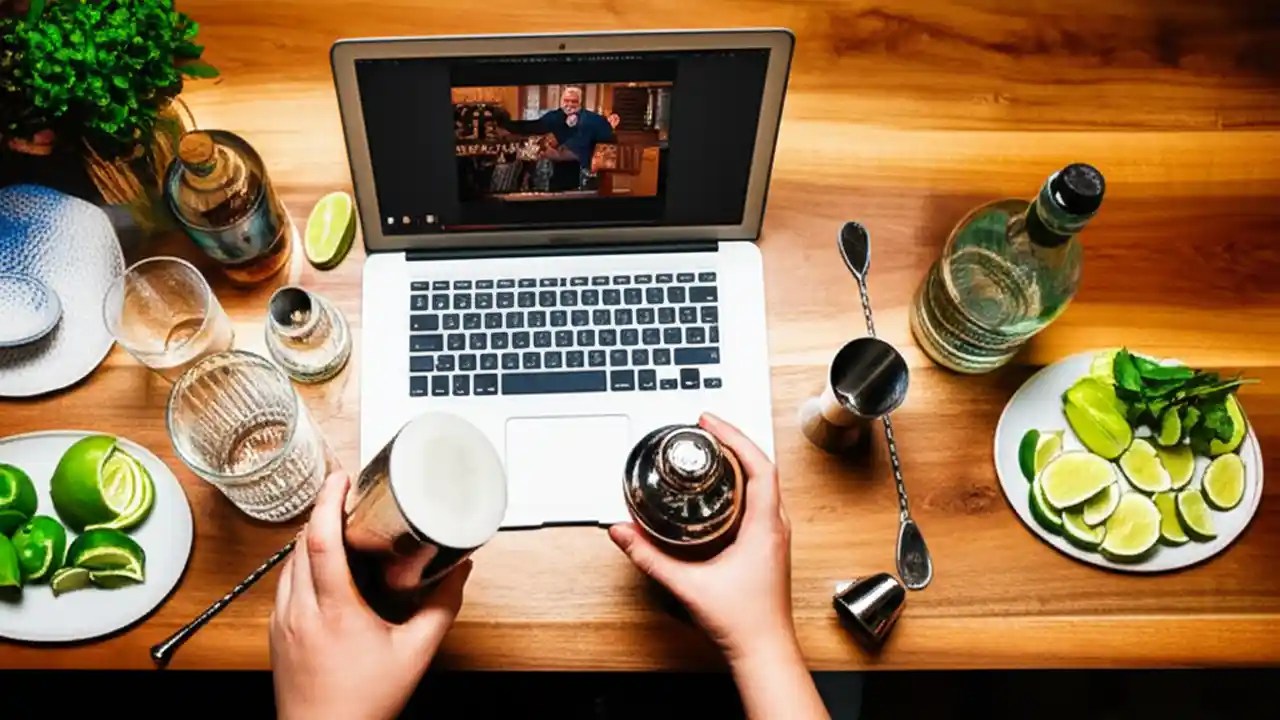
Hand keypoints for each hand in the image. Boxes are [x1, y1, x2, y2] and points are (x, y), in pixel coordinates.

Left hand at [270, 472, 471, 719]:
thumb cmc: (363, 704)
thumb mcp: (415, 654)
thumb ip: (442, 608)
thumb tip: (460, 572)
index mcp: (333, 611)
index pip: (319, 541)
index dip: (327, 502)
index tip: (340, 480)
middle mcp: (300, 611)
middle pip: (299, 543)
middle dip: (321, 512)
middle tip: (345, 495)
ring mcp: (282, 621)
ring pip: (287, 562)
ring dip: (308, 538)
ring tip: (336, 525)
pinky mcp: (275, 632)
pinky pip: (283, 584)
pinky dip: (300, 564)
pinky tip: (322, 568)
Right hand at [609, 413, 795, 662]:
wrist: (764, 651)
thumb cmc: (742, 623)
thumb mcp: (686, 584)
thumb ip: (649, 557)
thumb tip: (622, 533)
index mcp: (764, 527)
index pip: (759, 465)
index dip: (735, 436)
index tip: (711, 422)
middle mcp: (776, 527)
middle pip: (763, 468)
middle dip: (734, 442)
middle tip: (707, 429)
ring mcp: (775, 538)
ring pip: (764, 486)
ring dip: (741, 462)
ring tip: (714, 450)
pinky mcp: (769, 548)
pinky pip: (761, 502)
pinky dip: (743, 485)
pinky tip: (723, 489)